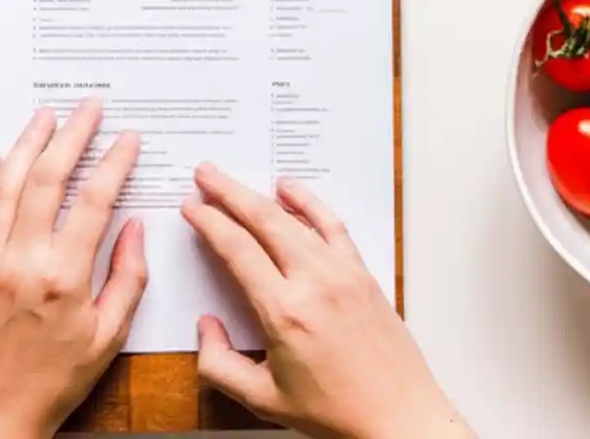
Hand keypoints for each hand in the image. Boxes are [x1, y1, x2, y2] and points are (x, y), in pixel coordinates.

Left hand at [0, 99, 147, 438]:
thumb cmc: (52, 382)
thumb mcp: (109, 335)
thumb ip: (128, 277)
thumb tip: (135, 229)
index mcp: (63, 277)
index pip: (94, 201)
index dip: (114, 163)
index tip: (128, 140)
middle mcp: (21, 261)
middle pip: (46, 179)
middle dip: (71, 136)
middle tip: (89, 108)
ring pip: (5, 186)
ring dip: (26, 145)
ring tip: (45, 117)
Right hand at [183, 165, 473, 438]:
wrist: (397, 415)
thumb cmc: (338, 411)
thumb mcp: (263, 399)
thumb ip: (220, 364)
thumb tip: (206, 328)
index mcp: (285, 313)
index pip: (238, 251)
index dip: (210, 223)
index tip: (191, 207)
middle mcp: (315, 284)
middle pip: (264, 222)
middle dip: (229, 193)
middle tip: (205, 174)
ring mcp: (344, 274)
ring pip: (297, 219)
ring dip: (262, 195)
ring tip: (237, 180)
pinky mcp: (364, 275)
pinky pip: (333, 226)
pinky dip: (310, 203)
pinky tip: (292, 190)